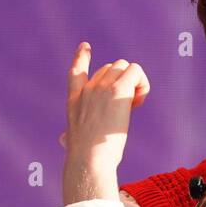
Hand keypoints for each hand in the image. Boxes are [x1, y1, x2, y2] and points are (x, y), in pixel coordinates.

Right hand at [60, 41, 150, 172]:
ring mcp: (102, 88)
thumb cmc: (83, 158)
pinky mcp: (118, 90)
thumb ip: (68, 138)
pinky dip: (143, 83)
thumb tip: (63, 140)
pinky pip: (136, 71)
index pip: (75, 71)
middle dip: (122, 83)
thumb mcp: (72, 143)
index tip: (86, 47)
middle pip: (110, 68)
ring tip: (135, 105)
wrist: (88, 160)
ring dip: (134, 83)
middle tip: (129, 107)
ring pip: (124, 66)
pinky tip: (140, 101)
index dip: (81, 57)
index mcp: (74, 101)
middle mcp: (87, 90)